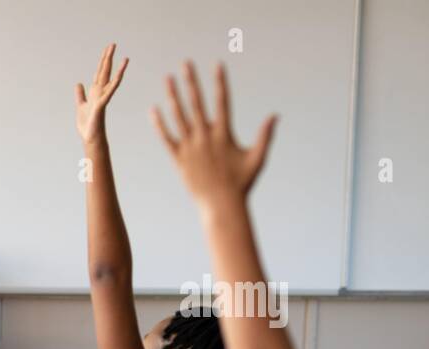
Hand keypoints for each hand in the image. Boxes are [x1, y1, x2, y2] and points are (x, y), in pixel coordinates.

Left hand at [75, 43, 128, 144]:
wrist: (89, 138)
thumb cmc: (87, 124)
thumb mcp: (81, 105)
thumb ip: (80, 94)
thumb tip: (79, 83)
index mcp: (95, 92)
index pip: (99, 72)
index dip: (102, 61)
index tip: (107, 49)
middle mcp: (100, 93)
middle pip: (105, 72)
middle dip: (108, 58)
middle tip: (112, 44)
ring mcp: (102, 98)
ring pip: (111, 81)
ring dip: (118, 69)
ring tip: (125, 58)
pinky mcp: (101, 105)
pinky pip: (110, 92)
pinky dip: (114, 84)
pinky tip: (119, 76)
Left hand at [152, 62, 276, 207]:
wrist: (220, 205)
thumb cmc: (241, 182)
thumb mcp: (257, 158)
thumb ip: (265, 136)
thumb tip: (275, 116)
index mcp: (223, 134)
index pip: (222, 101)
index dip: (220, 82)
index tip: (217, 64)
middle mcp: (205, 137)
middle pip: (196, 103)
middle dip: (191, 81)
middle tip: (185, 63)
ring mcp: (190, 147)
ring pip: (179, 117)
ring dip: (173, 96)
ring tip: (168, 78)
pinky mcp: (179, 159)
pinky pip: (167, 138)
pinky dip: (160, 124)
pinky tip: (154, 110)